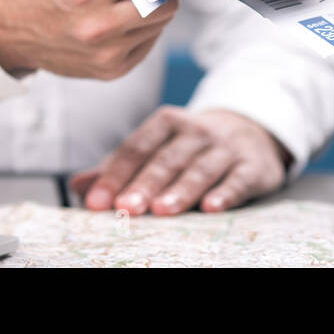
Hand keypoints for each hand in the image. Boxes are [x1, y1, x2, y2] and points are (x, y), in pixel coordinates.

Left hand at [70, 106, 290, 214]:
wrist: (252, 131)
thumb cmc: (192, 146)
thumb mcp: (157, 147)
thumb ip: (119, 167)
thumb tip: (79, 185)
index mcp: (168, 123)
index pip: (137, 148)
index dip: (116, 174)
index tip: (97, 200)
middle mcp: (197, 131)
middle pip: (167, 159)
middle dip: (145, 184)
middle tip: (126, 207)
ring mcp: (226, 148)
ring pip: (201, 169)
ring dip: (180, 190)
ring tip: (161, 210)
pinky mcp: (253, 166)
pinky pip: (238, 180)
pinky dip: (225, 194)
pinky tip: (211, 208)